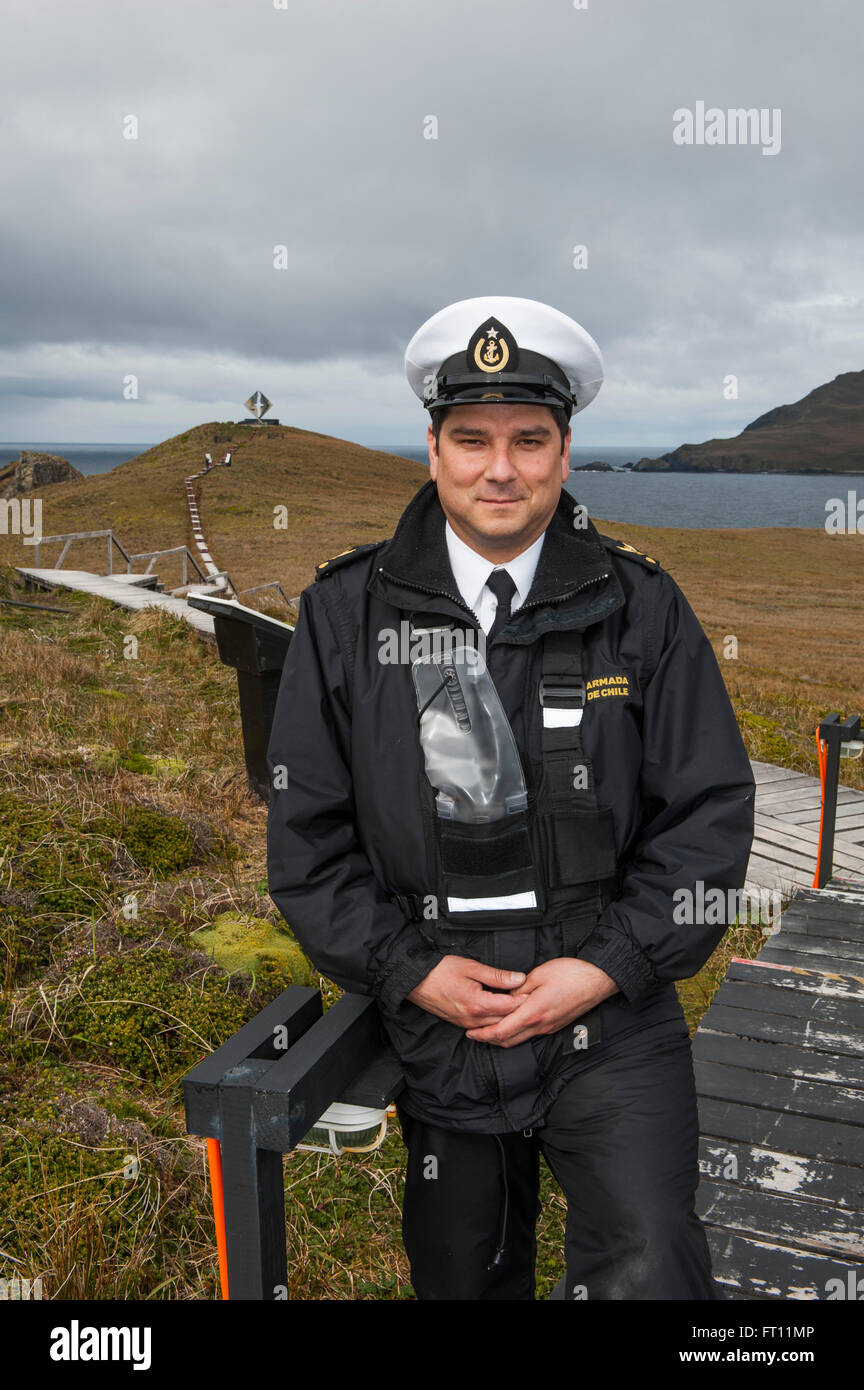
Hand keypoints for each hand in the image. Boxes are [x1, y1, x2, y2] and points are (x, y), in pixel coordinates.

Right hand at [406, 954, 526, 1028]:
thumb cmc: (441, 970)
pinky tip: (501, 1011)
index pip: (510, 1006)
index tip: (536, 992)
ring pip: (495, 1025)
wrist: (415, 980)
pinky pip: (484, 1026)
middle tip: (533, 1000)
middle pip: (505, 1019)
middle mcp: (473, 1019)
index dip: (525, 999)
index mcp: (478, 1004)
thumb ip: (497, 976)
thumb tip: (519, 979)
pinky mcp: (461, 1024)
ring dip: (508, 1017)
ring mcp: (467, 1024)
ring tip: (520, 1006)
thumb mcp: (471, 967)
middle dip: (519, 1011)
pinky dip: (495, 1020)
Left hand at [464, 958, 618, 1048]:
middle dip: (489, 1039)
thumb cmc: (571, 974)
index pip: (502, 1031)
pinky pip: (531, 1034)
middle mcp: (541, 1025)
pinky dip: (516, 1032)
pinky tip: (511, 1023)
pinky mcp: (556, 1025)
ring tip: (488, 1029)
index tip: (471, 1032)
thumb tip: (505, 995)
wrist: (598, 979)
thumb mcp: (539, 974)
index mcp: (533, 1013)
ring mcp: (549, 1027)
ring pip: (520, 1039)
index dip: (484, 1034)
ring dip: (502, 1036)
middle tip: (474, 1033)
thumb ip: (518, 987)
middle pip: (509, 1040)